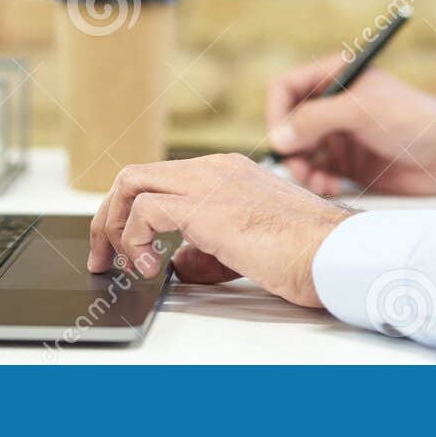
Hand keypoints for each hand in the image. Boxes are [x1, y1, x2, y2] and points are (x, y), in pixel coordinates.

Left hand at [87, 154, 353, 306]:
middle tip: (103, 256)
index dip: (130, 214)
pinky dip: (134, 239)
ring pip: (130, 183)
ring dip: (112, 226)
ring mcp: (208, 183)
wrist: (333, 253)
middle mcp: (213, 169)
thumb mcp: (243, 248)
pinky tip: (148, 267)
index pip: (159, 179)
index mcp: (225, 172)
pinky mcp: (204, 207)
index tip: (123, 249)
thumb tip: (175, 262)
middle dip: (108, 217)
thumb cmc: (304, 253)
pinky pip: (145, 211)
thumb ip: (205, 250)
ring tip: (121, 263)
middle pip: (134, 175)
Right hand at [266, 53, 435, 196]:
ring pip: (298, 152)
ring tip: (320, 183)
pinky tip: (332, 188)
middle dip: (290, 149)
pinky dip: (317, 182)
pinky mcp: (347, 163)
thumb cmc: (414, 120)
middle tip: (302, 169)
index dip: (277, 113)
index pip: (285, 88)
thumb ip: (316, 119)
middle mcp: (333, 103)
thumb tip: (278, 138)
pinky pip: (315, 173)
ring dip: (302, 170)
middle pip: (288, 124)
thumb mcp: (361, 111)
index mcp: (335, 75)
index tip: (282, 141)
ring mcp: (339, 134)